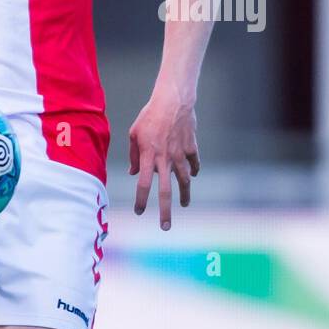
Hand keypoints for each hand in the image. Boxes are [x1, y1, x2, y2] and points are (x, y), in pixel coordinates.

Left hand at [128, 89, 199, 230]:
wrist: (174, 101)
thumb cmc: (150, 116)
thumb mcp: (134, 133)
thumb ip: (134, 156)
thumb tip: (134, 173)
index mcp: (149, 156)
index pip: (144, 184)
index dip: (142, 200)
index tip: (140, 212)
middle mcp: (166, 158)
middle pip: (166, 190)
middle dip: (166, 211)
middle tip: (166, 227)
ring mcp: (181, 154)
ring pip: (184, 181)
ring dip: (184, 195)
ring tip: (183, 205)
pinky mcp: (192, 148)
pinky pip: (194, 165)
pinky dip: (193, 172)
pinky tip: (192, 176)